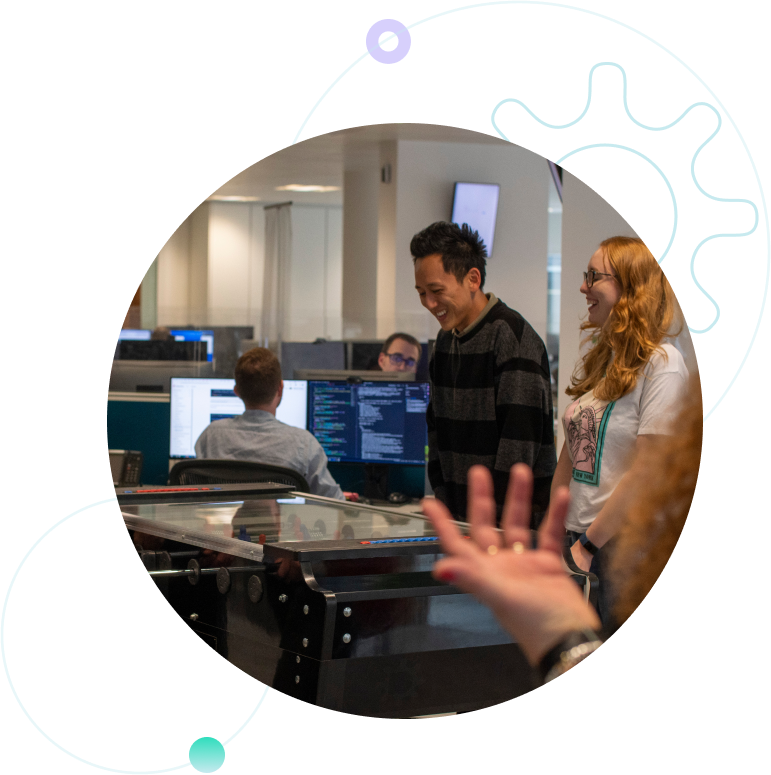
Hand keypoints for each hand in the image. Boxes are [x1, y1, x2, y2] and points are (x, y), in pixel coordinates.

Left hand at [421, 464, 600, 666]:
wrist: (571, 638)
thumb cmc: (535, 625)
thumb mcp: (501, 597)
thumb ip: (472, 578)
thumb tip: (440, 569)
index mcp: (484, 573)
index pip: (456, 543)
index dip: (442, 523)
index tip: (429, 502)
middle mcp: (501, 566)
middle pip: (486, 526)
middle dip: (482, 499)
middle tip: (478, 472)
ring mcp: (525, 564)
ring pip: (518, 524)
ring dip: (519, 498)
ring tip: (520, 471)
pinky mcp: (549, 565)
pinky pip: (550, 534)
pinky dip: (555, 514)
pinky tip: (560, 495)